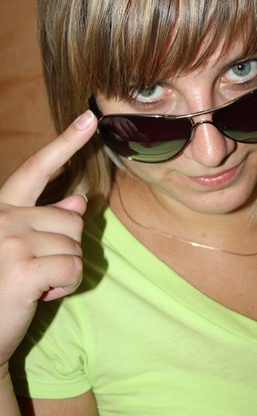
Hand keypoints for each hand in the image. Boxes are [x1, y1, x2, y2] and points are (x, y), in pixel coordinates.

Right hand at [0, 111, 96, 367]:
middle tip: (36, 271)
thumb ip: (42, 222)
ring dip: (64, 270)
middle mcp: (2, 218)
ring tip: (35, 284)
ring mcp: (11, 242)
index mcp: (0, 210)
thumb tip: (76, 201)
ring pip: (75, 245)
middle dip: (64, 248)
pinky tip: (40, 296)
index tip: (89, 119)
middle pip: (70, 219)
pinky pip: (74, 268)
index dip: (65, 143)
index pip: (35, 169)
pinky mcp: (25, 269)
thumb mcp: (17, 250)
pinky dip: (66, 287)